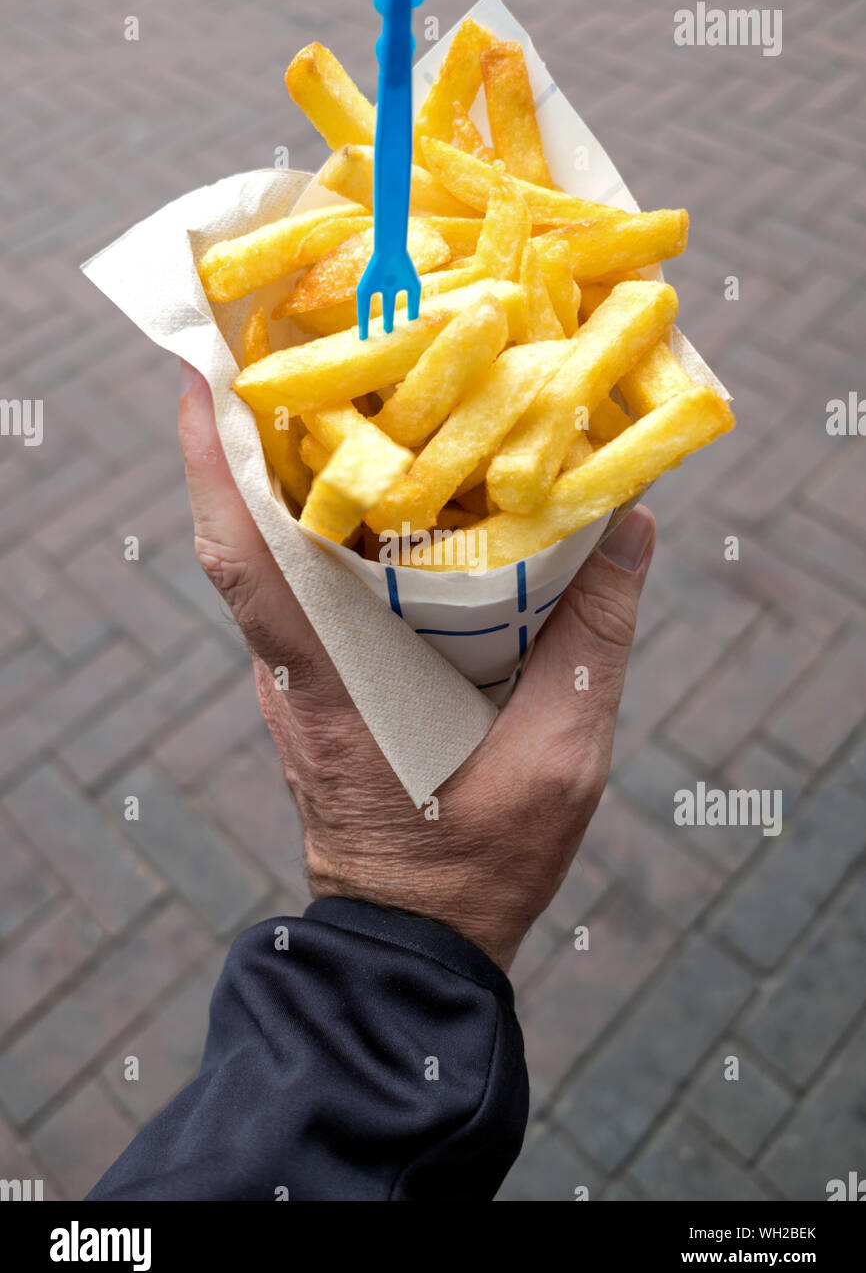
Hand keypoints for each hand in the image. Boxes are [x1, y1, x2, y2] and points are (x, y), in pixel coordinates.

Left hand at [178, 363, 654, 971]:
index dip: (212, 461)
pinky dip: (313, 520)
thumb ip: (595, 639)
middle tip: (282, 335)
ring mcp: (294, 676)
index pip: (245, 558)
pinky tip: (365, 479)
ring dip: (276, 467)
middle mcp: (293, 666)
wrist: (416, 937)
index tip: (201, 371)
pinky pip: (298, 584)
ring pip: (265, 553)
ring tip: (324, 380)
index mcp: (332, 681)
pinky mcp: (313, 684)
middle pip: (243, 533)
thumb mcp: (561, 754)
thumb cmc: (480, 860)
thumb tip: (628, 524)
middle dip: (245, 430)